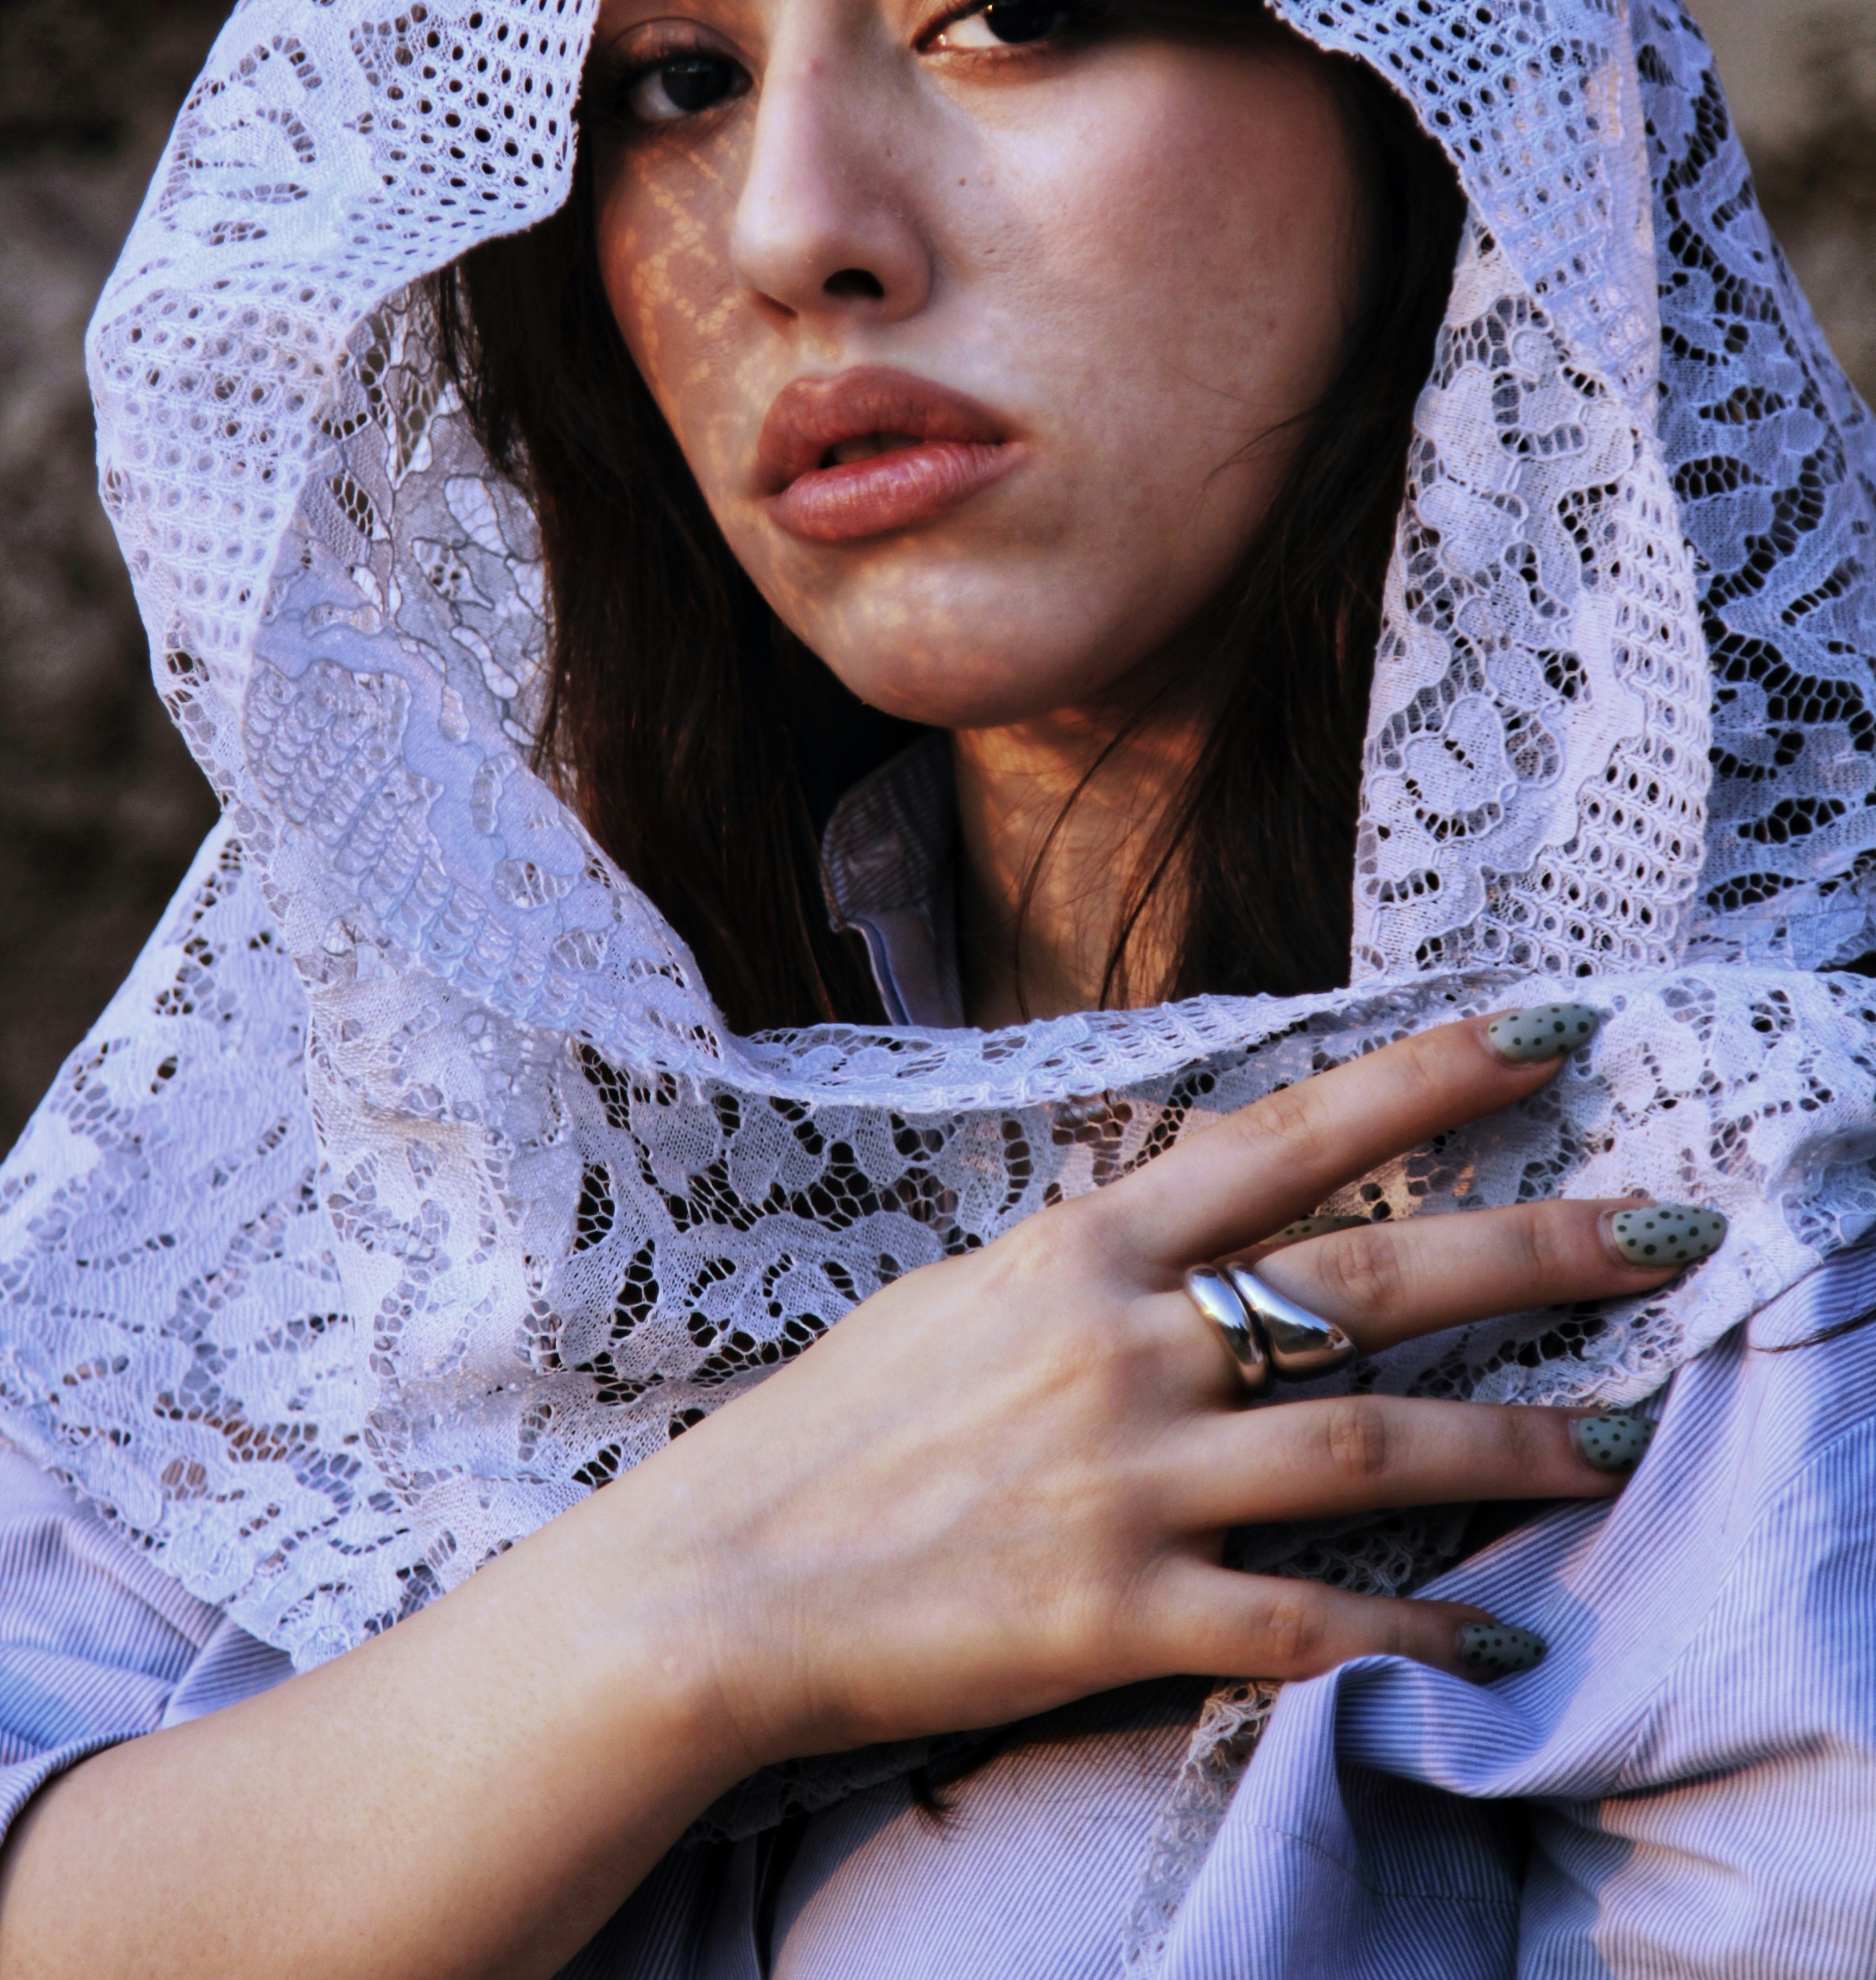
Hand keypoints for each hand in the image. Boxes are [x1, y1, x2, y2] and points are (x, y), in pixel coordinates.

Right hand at [633, 1009, 1713, 1770]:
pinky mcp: (1122, 1615)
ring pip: (1377, 1455)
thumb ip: (1090, 1270)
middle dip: (1539, 1251)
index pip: (1290, 1140)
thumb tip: (1189, 1244)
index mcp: (1083, 1252)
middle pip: (1375, 1284)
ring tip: (1623, 1439)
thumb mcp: (959, 1299)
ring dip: (1518, 1450)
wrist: (713, 1584)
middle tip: (1670, 1225)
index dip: (1427, 1079)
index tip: (1545, 1030)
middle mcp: (1125, 1349)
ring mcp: (1130, 1483)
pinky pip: (1311, 1626)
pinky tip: (1500, 1637)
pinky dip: (1416, 1637)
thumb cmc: (830, 1431)